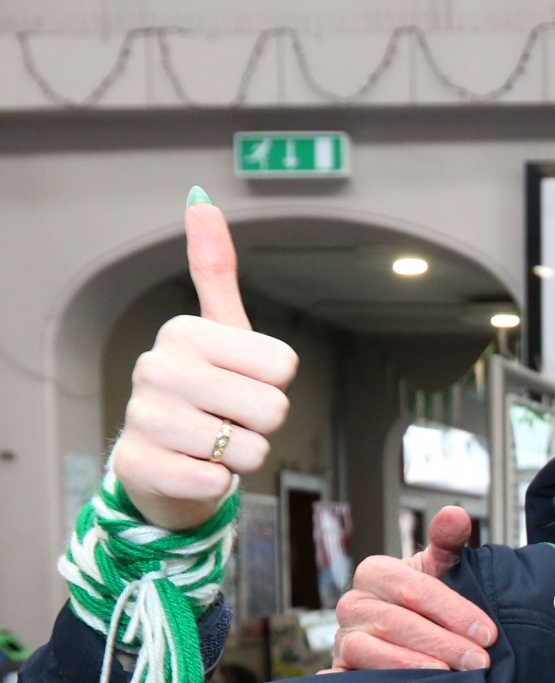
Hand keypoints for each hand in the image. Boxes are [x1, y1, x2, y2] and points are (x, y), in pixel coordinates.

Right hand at [111, 195, 298, 531]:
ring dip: (241, 456)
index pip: (283, 366)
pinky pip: (216, 482)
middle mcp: (158, 368)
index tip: (243, 383)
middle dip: (262, 424)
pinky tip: (192, 467)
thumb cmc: (205, 393)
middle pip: (273, 409)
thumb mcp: (219, 333)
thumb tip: (200, 199)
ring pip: (249, 450)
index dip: (274, 385)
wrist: (162, 461)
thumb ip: (215, 271)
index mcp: (185, 332)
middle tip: (230, 418)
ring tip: (211, 443)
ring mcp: (145, 417)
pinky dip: (216, 483)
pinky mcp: (143, 466)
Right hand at [332, 506, 497, 670]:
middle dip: (443, 643)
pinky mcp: (340, 671)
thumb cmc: (427, 599)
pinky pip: (348, 680)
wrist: (408, 634)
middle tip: (479, 662)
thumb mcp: (440, 568)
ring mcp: (342, 639)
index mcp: (375, 572)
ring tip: (447, 678)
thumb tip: (455, 515)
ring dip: (412, 667)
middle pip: (396, 623)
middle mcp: (351, 604)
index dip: (453, 611)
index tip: (488, 633)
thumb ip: (449, 542)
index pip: (414, 589)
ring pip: (370, 652)